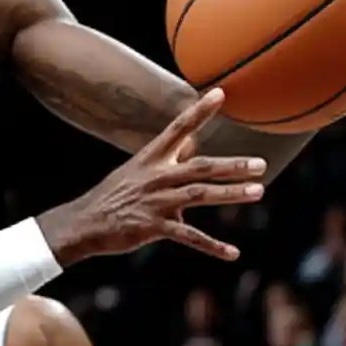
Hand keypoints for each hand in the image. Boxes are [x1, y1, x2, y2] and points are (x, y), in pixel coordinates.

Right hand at [38, 88, 266, 264]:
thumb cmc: (114, 196)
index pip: (178, 129)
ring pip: (198, 195)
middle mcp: (154, 176)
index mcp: (150, 158)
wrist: (84, 222)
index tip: (220, 93)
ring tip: (258, 191)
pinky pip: (188, 236)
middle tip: (260, 164)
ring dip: (230, 194)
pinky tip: (232, 252)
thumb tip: (192, 152)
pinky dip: (212, 246)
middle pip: (198, 166)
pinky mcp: (152, 227)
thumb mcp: (136, 171)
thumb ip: (167, 163)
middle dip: (231, 165)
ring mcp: (154, 202)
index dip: (199, 111)